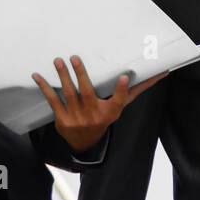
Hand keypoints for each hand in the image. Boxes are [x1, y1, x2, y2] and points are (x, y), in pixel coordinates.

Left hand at [31, 57, 165, 153]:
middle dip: (81, 74)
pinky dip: (45, 88)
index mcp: (110, 111)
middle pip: (87, 92)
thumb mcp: (120, 107)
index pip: (118, 100)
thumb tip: (162, 73)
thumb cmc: (105, 117)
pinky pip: (53, 100)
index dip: (121, 89)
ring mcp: (76, 117)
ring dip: (63, 77)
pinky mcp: (62, 119)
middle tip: (74, 57)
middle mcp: (94, 114)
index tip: (123, 77)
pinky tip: (38, 75)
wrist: (85, 142)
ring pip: (69, 94)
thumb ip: (137, 89)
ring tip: (59, 61)